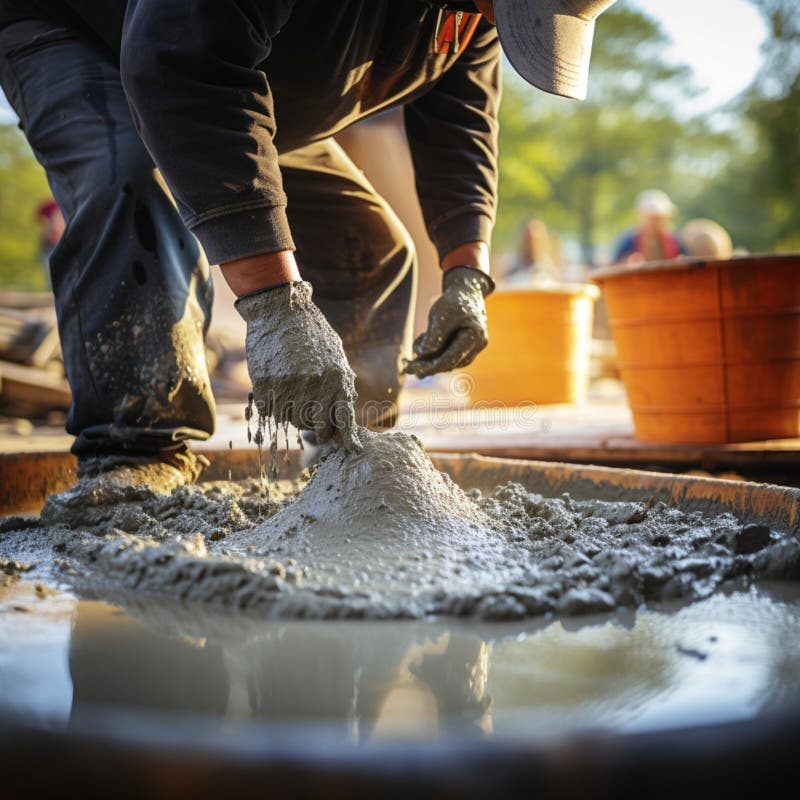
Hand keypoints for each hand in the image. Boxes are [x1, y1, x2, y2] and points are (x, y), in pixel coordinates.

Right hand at [235, 281, 360, 449]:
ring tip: (291, 392)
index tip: (345, 446)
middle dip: (313, 427)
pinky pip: (269, 410)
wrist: (281, 309)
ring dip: (291, 414)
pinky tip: (275, 384)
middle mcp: (315, 384)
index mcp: (337, 378)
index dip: (343, 437)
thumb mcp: (336, 356)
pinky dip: (272, 404)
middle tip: (308, 414)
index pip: (343, 421)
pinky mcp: (264, 382)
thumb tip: (346, 424)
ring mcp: (288, 384)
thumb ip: (341, 387)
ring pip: (291, 421)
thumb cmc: (312, 335)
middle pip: (314, 427)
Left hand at [404, 266, 493, 377]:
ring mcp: (471, 349)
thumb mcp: (442, 314)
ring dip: (428, 360)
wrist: (467, 292)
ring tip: (412, 354)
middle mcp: (476, 347)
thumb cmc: (455, 302)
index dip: (431, 366)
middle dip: (427, 366)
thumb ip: (435, 335)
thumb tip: (422, 354)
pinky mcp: (464, 348)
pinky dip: (433, 353)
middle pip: (449, 364)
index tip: (412, 370)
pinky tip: (422, 343)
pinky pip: (447, 356)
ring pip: (447, 361)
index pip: (450, 359)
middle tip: (406, 368)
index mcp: (474, 338)